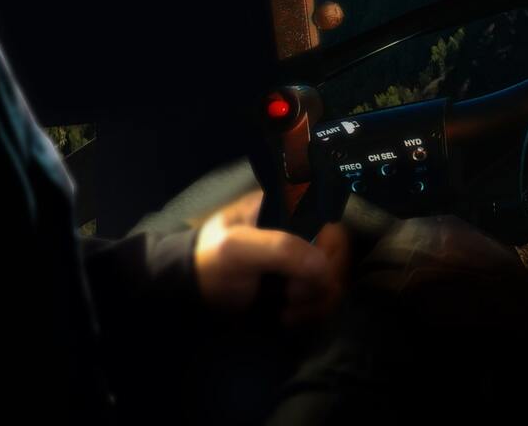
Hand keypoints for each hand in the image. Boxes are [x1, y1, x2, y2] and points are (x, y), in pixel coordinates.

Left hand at [192, 188, 349, 323]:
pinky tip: (288, 319)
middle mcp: (301, 231)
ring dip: (316, 302)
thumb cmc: (210, 261)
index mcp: (289, 208)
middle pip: (338, 255)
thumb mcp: (237, 248)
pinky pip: (322, 298)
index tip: (311, 274)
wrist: (190, 294)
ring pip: (333, 279)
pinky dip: (311, 313)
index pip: (332, 223)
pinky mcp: (297, 286)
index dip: (330, 253)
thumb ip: (281, 249)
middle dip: (319, 282)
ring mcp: (300, 260)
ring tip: (287, 313)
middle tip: (291, 297)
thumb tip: (324, 268)